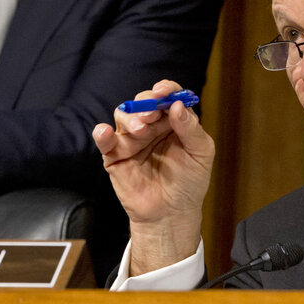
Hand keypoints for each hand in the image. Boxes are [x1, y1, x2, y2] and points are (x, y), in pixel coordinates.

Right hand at [92, 79, 214, 274]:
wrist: (172, 214)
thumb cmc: (189, 182)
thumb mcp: (200, 153)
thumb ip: (191, 129)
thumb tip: (178, 105)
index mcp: (173, 119)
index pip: (167, 95)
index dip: (165, 89)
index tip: (163, 92)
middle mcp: (151, 125)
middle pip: (142, 101)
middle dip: (146, 103)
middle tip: (151, 114)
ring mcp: (132, 138)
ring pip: (123, 115)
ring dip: (130, 117)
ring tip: (140, 130)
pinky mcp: (115, 155)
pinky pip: (105, 139)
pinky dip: (102, 133)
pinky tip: (105, 132)